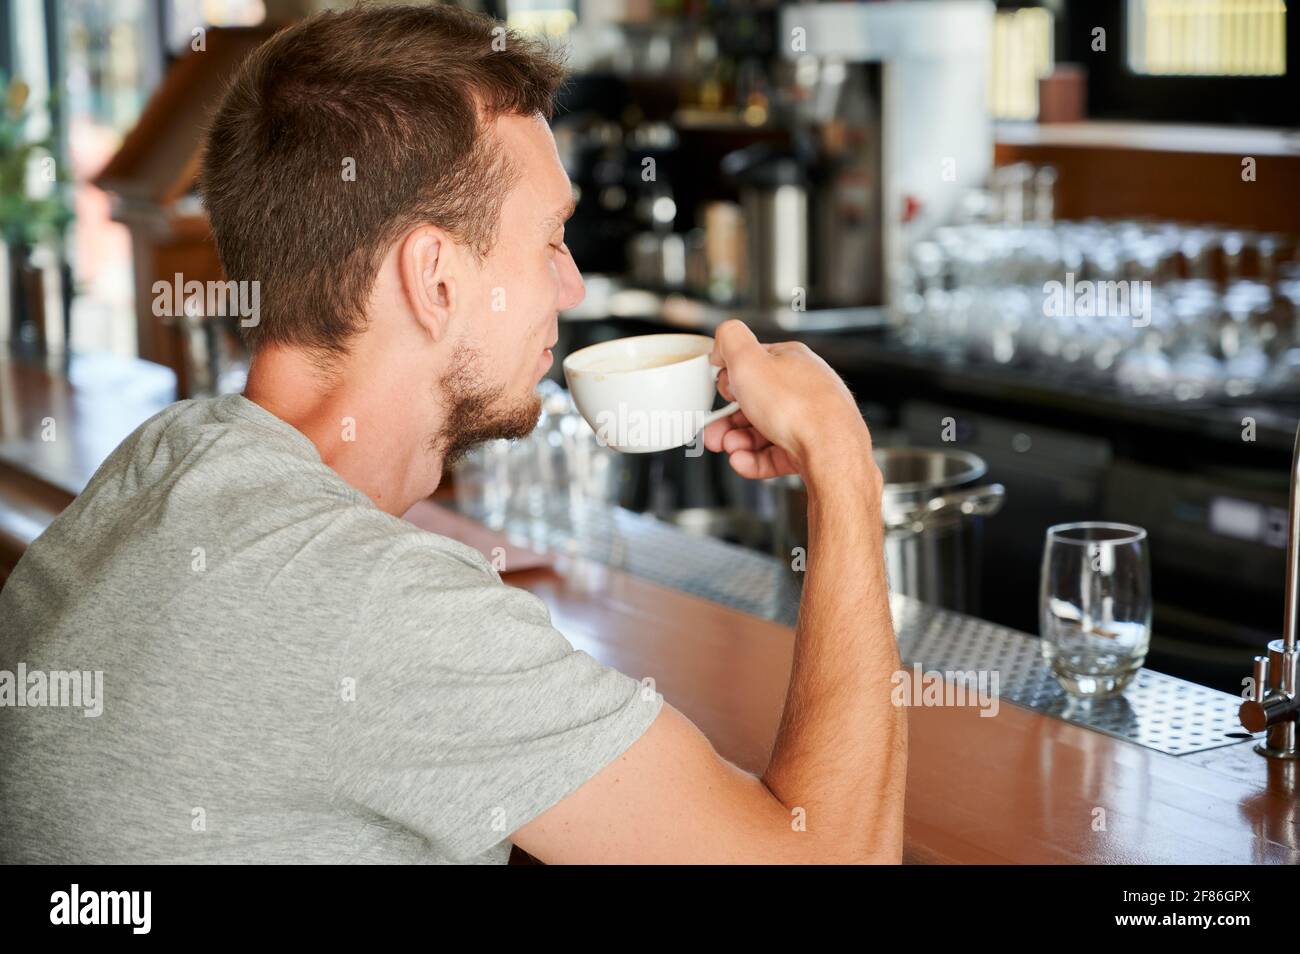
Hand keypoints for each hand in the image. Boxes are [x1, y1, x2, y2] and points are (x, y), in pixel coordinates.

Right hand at [701, 320, 873, 482]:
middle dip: (728, 421)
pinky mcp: (811, 450)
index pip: (754, 364)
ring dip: (738, 442)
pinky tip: (742, 461)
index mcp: (792, 360)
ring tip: (730, 448)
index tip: (719, 393)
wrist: (831, 451)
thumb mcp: (749, 359)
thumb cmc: (797, 406)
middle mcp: (804, 389)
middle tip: (713, 432)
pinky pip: (775, 455)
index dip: (731, 379)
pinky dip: (754, 460)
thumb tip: (721, 344)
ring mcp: (810, 421)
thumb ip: (730, 340)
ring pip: (763, 432)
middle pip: (755, 404)